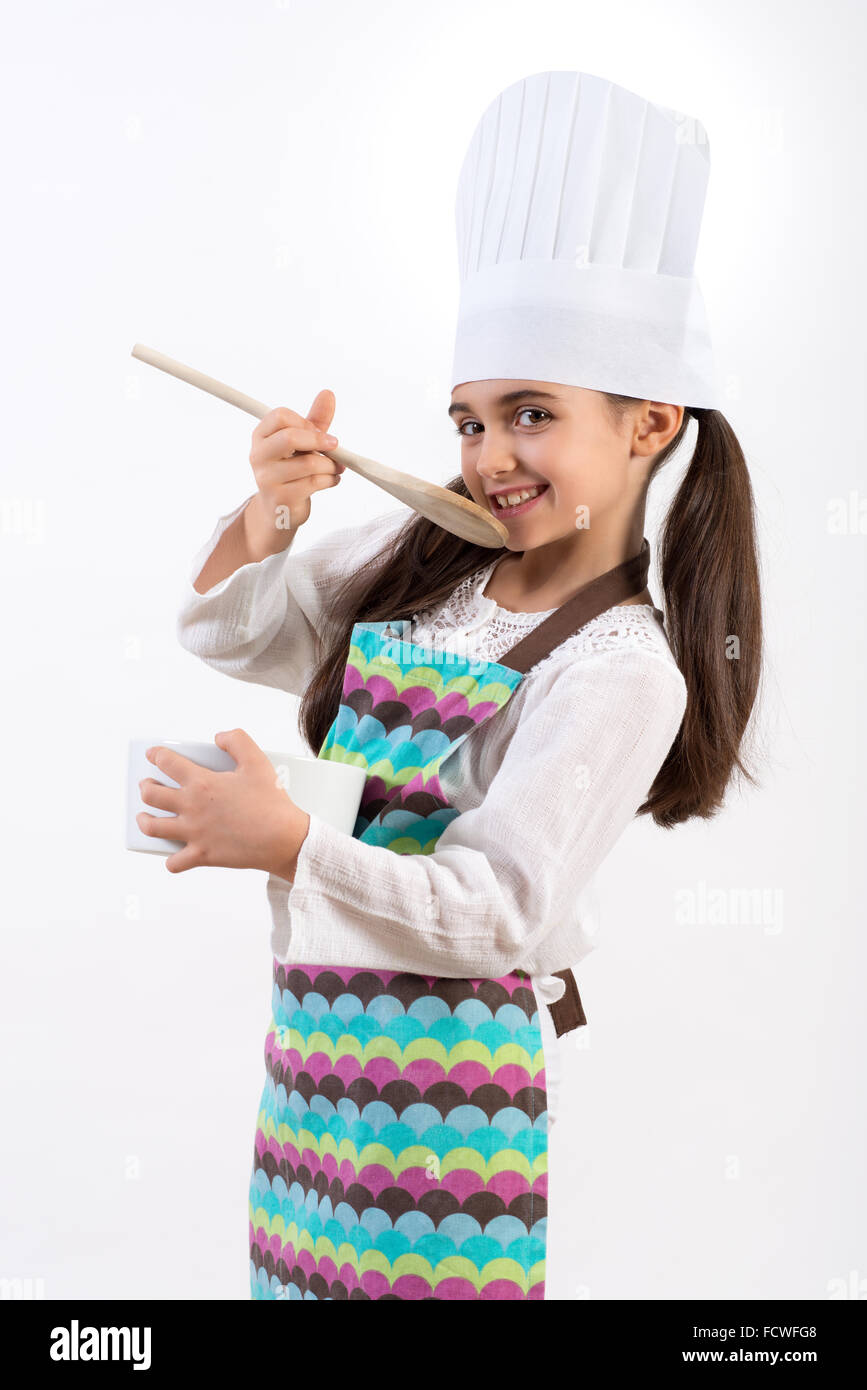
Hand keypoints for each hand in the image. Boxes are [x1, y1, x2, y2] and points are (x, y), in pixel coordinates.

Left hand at [136, 729, 309, 876]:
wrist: (283, 839)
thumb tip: (218, 737)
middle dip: (145, 787)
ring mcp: (193, 833)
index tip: (153, 754)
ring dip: (144, 820)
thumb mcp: (258, 761)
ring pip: (152, 827)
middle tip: (147, 785)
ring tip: (144, 817)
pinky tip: (173, 854)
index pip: (167, 763)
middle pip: (151, 795)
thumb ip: (237, 741)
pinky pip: (174, 862)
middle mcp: (191, 807)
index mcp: (202, 782)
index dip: (156, 755)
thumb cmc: (272, 801)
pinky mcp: (202, 855)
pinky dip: (171, 859)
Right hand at [245, 392, 344, 559]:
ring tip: (337, 468)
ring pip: (309, 463)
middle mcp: (258, 455)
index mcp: (260, 436)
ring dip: (331, 465)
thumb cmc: (291, 470)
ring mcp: (267, 478)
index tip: (319, 432)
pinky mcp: (281, 498)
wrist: (279, 511)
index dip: (305, 422)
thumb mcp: (303, 443)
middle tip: (335, 445)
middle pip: (290, 437)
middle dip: (319, 440)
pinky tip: (333, 480)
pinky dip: (331, 479)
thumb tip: (328, 393)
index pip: (281, 415)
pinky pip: (314, 483)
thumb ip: (314, 420)